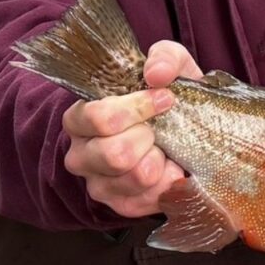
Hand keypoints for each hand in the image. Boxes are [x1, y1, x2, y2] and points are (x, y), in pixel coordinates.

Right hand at [62, 41, 202, 217]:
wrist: (184, 133)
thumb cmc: (166, 97)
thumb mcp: (170, 68)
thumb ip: (164, 58)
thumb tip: (156, 73)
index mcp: (80, 118)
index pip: (99, 118)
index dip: (137, 108)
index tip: (163, 98)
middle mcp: (80, 155)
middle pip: (115, 154)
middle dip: (149, 138)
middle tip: (158, 130)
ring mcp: (98, 185)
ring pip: (136, 177)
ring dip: (160, 160)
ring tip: (162, 149)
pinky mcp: (121, 206)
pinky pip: (150, 199)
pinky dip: (169, 182)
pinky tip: (168, 168)